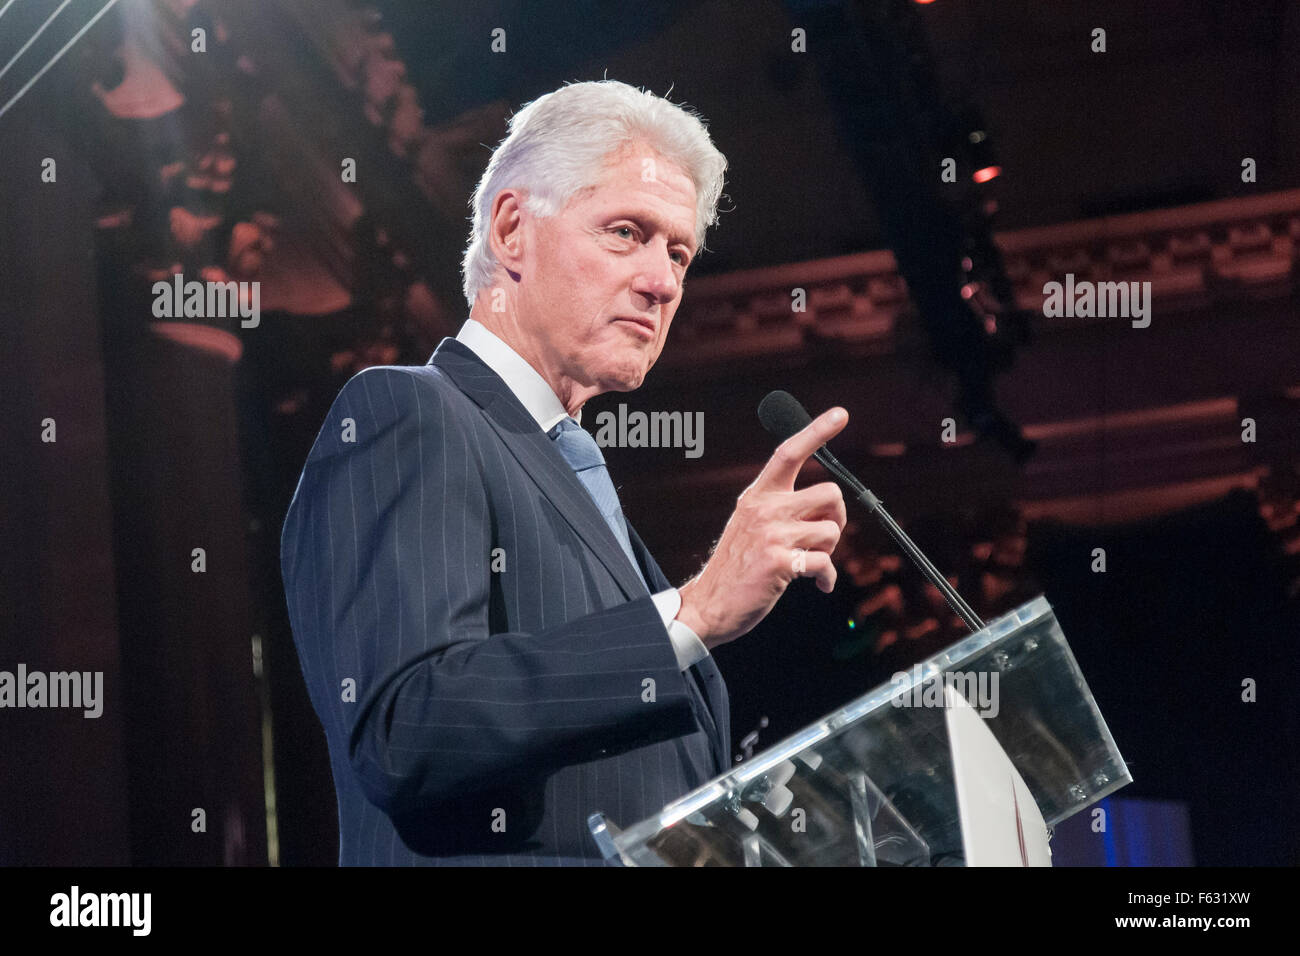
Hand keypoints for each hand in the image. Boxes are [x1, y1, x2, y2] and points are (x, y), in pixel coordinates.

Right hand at [677, 408, 848, 648]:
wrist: (709, 604)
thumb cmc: (738, 567)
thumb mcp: (752, 525)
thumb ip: (782, 509)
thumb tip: (828, 506)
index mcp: (757, 495)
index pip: (788, 453)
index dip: (816, 431)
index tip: (841, 414)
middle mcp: (764, 509)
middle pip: (829, 494)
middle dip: (835, 518)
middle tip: (821, 538)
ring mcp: (771, 535)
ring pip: (832, 530)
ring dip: (829, 551)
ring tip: (810, 562)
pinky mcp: (779, 563)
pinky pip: (825, 563)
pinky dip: (827, 578)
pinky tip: (818, 584)